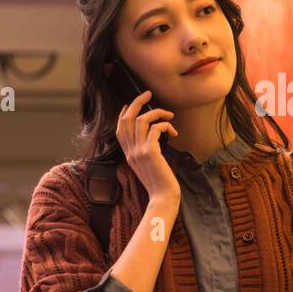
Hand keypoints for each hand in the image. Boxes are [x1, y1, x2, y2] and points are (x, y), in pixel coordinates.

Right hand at [115, 89, 180, 209]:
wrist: (162, 198)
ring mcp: (138, 151)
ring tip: (169, 115)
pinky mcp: (150, 152)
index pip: (119, 128)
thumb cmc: (160, 183)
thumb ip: (145, 152)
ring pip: (141, 120)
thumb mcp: (148, 166)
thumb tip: (152, 138)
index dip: (124, 113)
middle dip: (137, 102)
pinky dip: (165, 125)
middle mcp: (130, 151)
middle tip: (148, 93)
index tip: (131, 104)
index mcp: (128, 154)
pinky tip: (173, 132)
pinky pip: (155, 128)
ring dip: (156, 112)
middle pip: (126, 118)